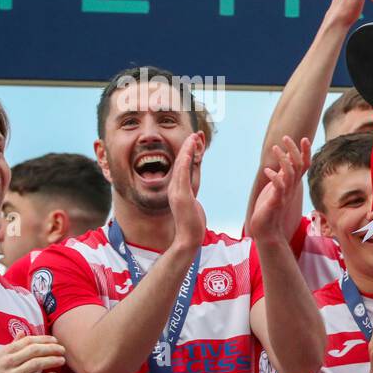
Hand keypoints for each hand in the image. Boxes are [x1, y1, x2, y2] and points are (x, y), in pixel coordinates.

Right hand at [0, 334, 62, 372]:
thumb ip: (12, 345)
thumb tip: (23, 332)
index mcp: (5, 353)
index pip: (27, 341)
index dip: (44, 339)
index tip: (55, 340)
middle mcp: (8, 362)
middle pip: (34, 350)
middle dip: (51, 348)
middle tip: (63, 350)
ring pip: (36, 364)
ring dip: (52, 361)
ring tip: (62, 360)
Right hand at [168, 132, 206, 251]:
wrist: (189, 238)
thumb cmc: (192, 223)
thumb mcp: (193, 203)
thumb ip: (191, 192)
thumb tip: (192, 188)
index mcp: (179, 188)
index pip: (184, 166)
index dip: (189, 152)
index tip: (196, 139)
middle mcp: (175, 187)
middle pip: (182, 162)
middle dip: (189, 146)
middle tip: (197, 133)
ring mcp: (177, 191)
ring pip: (181, 165)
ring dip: (187, 150)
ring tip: (194, 137)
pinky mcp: (181, 196)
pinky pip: (182, 175)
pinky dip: (185, 161)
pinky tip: (189, 151)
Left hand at [249, 137, 311, 242]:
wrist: (267, 230)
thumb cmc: (270, 208)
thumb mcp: (277, 187)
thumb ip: (283, 174)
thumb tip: (286, 159)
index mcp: (292, 184)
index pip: (304, 165)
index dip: (305, 152)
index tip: (304, 138)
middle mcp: (291, 188)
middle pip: (299, 166)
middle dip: (294, 150)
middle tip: (286, 137)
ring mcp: (284, 195)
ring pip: (290, 174)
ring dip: (284, 160)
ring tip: (275, 148)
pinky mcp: (276, 202)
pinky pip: (279, 188)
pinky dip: (274, 178)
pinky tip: (267, 171)